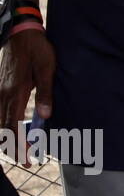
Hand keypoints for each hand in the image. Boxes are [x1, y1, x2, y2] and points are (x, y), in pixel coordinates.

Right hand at [0, 28, 54, 167]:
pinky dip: (5, 125)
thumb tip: (45, 116)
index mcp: (15, 92)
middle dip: (13, 147)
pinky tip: (13, 131)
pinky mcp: (1, 89)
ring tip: (19, 151)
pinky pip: (0, 112)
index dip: (19, 144)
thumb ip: (45, 93)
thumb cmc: (38, 50)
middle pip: (3, 128)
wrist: (21, 33)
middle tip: (26, 161)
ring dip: (8, 138)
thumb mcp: (47, 68)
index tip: (27, 158)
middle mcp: (3, 94)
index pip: (13, 126)